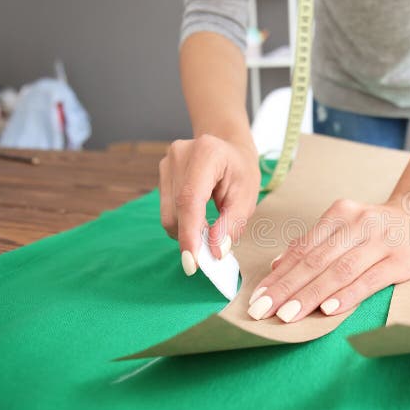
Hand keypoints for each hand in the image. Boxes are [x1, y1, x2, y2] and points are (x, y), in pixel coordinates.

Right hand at [159, 134, 260, 274]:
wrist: (229, 147)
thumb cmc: (241, 171)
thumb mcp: (247, 197)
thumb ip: (232, 225)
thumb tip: (216, 252)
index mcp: (207, 153)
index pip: (190, 199)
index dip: (190, 233)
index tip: (193, 262)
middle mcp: (181, 154)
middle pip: (177, 210)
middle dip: (192, 236)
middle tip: (212, 251)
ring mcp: (167, 163)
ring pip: (168, 213)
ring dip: (187, 230)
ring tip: (210, 228)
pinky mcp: (161, 173)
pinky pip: (167, 209)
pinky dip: (183, 221)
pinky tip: (199, 218)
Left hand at [246, 196, 409, 322]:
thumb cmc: (375, 228)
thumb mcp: (344, 226)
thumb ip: (313, 244)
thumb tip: (275, 267)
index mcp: (340, 213)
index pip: (303, 248)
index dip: (278, 275)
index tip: (257, 297)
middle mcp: (359, 224)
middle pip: (316, 260)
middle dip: (286, 288)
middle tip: (262, 310)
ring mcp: (381, 241)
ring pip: (339, 271)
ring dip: (310, 295)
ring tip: (287, 315)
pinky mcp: (401, 260)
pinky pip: (370, 279)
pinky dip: (348, 294)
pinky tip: (328, 309)